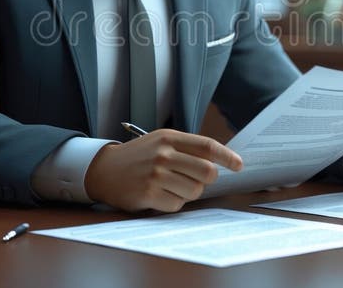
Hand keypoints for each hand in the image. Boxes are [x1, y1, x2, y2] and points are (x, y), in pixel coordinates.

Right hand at [85, 129, 242, 212]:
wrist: (104, 169)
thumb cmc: (138, 157)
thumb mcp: (160, 141)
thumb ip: (187, 148)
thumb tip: (219, 162)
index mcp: (169, 138)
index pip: (207, 146)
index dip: (227, 157)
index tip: (239, 165)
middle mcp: (164, 154)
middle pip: (207, 172)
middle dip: (208, 180)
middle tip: (197, 180)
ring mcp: (156, 175)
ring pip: (194, 191)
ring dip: (188, 193)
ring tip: (172, 186)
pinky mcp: (148, 194)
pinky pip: (177, 204)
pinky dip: (173, 203)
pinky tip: (160, 195)